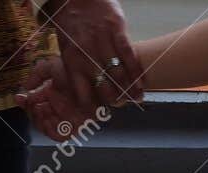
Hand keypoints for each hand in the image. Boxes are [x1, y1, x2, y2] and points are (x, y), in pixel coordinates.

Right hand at [19, 56, 90, 140]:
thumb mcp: (50, 67)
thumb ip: (35, 77)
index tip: (19, 98)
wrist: (93, 73)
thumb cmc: (74, 68)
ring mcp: (68, 119)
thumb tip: (23, 90)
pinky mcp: (77, 127)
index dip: (26, 104)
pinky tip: (47, 117)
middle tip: (31, 104)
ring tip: (40, 109)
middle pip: (40, 120)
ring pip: (48, 129)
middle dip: (32, 113)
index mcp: (53, 96)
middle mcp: (60, 109)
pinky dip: (50, 130)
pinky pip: (61, 136)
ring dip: (40, 121)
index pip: (36, 106)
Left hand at [50, 0, 143, 116]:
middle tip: (122, 105)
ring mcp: (102, 41)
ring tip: (137, 99)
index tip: (101, 114)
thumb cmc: (70, 23)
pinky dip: (136, 70)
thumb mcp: (65, 48)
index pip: (82, 93)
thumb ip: (76, 68)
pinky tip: (141, 81)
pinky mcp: (116, 29)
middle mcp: (86, 54)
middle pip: (103, 86)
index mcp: (71, 61)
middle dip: (114, 100)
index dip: (93, 107)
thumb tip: (86, 89)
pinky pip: (128, 54)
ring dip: (130, 89)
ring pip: (118, 72)